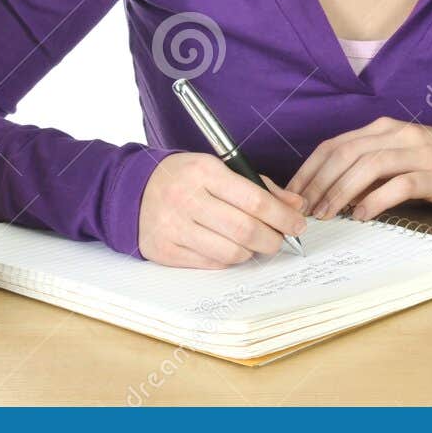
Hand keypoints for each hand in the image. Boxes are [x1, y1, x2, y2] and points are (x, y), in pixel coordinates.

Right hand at [138, 152, 307, 267]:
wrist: (134, 190)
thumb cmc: (186, 178)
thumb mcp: (220, 168)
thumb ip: (260, 187)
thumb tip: (296, 206)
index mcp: (204, 171)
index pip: (255, 200)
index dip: (283, 216)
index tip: (297, 223)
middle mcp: (185, 198)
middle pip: (245, 230)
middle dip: (272, 239)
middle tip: (279, 239)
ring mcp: (172, 227)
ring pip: (230, 253)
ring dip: (251, 252)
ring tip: (253, 243)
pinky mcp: (164, 251)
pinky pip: (210, 264)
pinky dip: (227, 260)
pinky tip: (229, 247)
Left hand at [287, 117, 431, 220]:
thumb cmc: (426, 166)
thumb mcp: (391, 162)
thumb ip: (361, 172)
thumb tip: (324, 195)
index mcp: (382, 128)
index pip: (335, 144)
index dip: (310, 168)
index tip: (293, 192)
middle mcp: (397, 134)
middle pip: (348, 153)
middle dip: (321, 182)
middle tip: (306, 208)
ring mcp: (418, 152)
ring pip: (370, 166)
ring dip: (342, 191)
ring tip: (328, 213)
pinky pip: (400, 184)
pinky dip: (375, 200)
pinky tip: (361, 216)